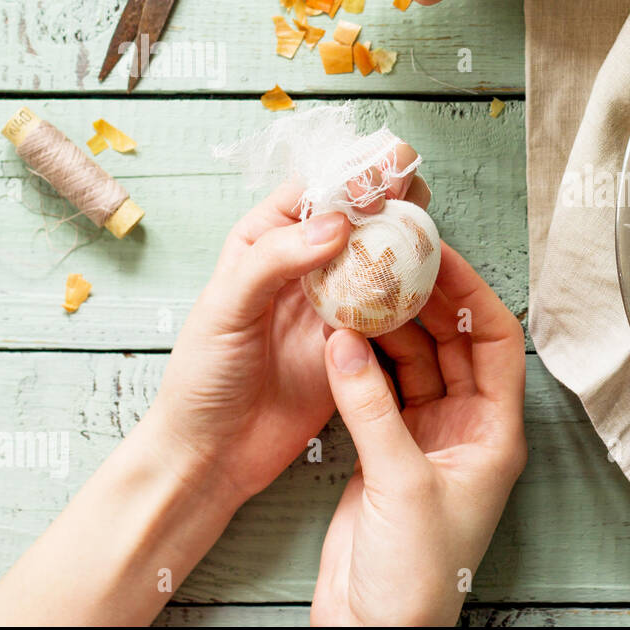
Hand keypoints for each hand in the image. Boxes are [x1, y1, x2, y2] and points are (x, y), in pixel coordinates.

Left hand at [148, 146, 427, 505]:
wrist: (213, 456)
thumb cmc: (201, 380)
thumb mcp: (224, 310)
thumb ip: (273, 260)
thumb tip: (334, 223)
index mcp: (262, 244)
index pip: (310, 194)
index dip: (347, 178)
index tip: (380, 173)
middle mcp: (301, 267)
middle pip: (353, 219)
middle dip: (385, 200)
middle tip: (415, 192)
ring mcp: (330, 305)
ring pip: (376, 260)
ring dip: (402, 243)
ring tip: (428, 231)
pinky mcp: (355, 343)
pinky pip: (389, 309)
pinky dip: (409, 294)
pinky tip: (426, 283)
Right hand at [311, 244, 526, 625]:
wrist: (376, 628)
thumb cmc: (416, 572)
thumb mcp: (400, 481)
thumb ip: (372, 407)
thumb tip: (347, 341)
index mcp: (495, 432)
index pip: (497, 341)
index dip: (472, 294)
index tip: (440, 257)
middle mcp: (468, 427)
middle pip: (454, 344)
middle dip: (427, 302)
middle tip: (394, 260)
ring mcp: (428, 437)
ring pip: (415, 363)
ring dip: (391, 328)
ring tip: (364, 286)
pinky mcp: (389, 452)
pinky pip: (381, 391)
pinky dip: (363, 363)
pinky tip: (344, 334)